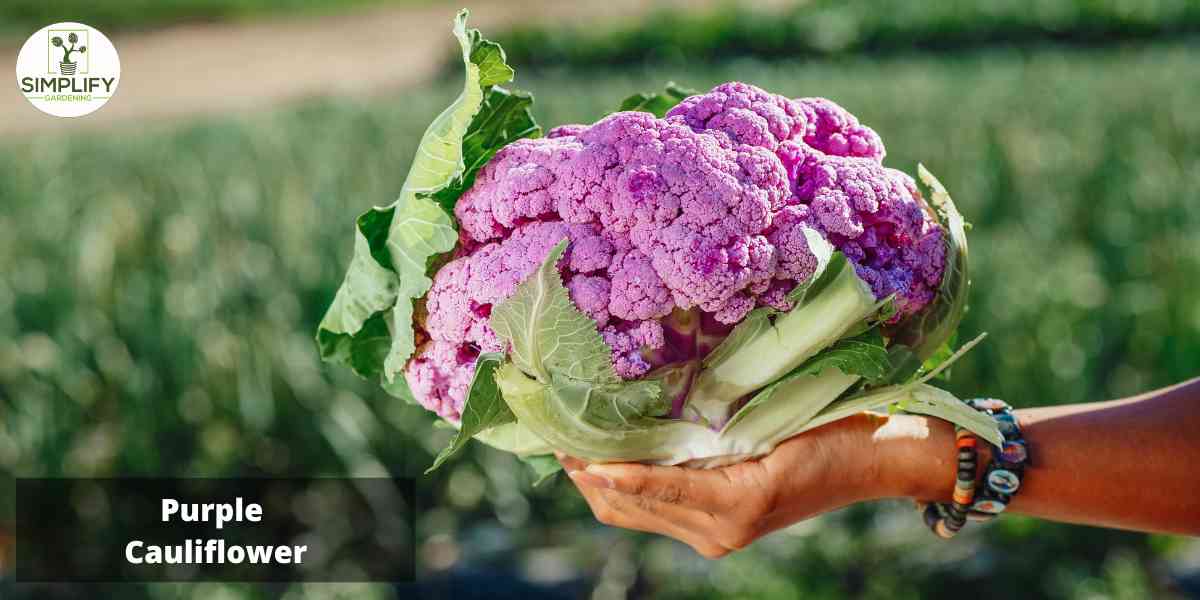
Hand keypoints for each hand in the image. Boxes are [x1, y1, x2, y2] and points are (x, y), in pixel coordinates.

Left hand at [559, 412, 943, 557]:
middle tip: (552, 437)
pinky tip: (609, 460)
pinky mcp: (722, 526)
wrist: (877, 457)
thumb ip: (715, 437)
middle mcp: (719, 529)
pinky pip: (659, 511)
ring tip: (568, 446)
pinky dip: (629, 488)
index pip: (651, 489)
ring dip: (600, 484)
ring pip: (636, 514)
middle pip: (629, 509)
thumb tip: (648, 419)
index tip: (570, 452)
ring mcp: (718, 534)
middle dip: (587, 477)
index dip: (607, 472)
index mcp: (734, 504)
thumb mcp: (774, 427)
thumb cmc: (835, 433)